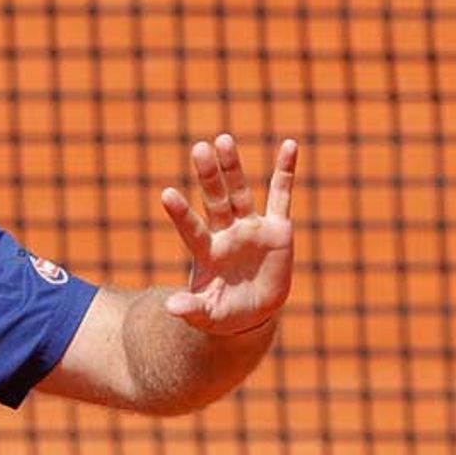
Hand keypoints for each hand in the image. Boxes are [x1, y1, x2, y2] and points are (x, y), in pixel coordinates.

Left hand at [159, 135, 297, 335]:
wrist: (251, 312)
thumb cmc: (223, 312)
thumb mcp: (206, 315)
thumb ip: (191, 308)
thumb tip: (170, 307)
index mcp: (207, 253)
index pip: (191, 229)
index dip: (181, 213)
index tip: (166, 194)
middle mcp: (225, 233)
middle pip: (215, 200)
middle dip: (208, 176)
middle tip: (199, 148)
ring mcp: (250, 228)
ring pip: (240, 192)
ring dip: (233, 167)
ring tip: (223, 139)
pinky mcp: (277, 229)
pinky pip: (281, 195)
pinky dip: (285, 171)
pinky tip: (289, 144)